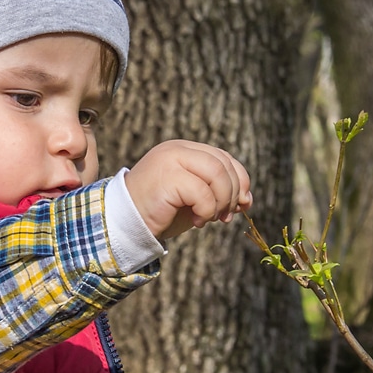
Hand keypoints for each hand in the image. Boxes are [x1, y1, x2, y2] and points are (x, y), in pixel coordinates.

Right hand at [124, 140, 252, 239]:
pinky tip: (197, 221)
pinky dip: (207, 210)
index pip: (224, 157)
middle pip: (223, 164)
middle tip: (225, 216)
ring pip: (217, 174)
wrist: (125, 223)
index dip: (240, 180)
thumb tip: (248, 199)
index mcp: (184, 150)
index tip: (242, 204)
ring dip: (221, 201)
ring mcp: (171, 159)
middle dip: (232, 193)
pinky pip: (203, 192)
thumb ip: (218, 193)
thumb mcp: (195, 200)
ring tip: (209, 218)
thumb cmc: (160, 212)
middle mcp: (177, 149)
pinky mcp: (167, 177)